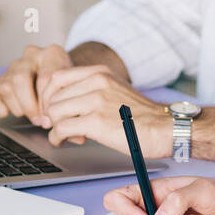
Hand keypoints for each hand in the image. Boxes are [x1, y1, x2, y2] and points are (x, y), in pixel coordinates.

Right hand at [0, 44, 72, 124]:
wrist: (60, 77)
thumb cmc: (67, 86)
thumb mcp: (75, 92)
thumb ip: (75, 111)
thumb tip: (77, 137)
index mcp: (52, 54)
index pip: (46, 77)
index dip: (48, 103)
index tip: (52, 118)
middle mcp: (30, 56)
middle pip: (20, 79)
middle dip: (30, 105)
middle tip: (40, 120)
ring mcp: (13, 67)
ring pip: (6, 88)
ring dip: (19, 108)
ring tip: (32, 115)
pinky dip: (1, 108)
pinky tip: (15, 112)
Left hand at [39, 65, 170, 156]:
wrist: (165, 129)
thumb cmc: (143, 116)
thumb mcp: (116, 90)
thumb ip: (91, 91)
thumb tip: (64, 103)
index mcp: (100, 73)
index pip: (57, 77)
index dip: (49, 96)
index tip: (52, 109)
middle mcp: (97, 82)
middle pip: (54, 96)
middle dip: (52, 114)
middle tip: (58, 125)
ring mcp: (96, 100)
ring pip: (55, 112)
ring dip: (54, 127)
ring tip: (63, 135)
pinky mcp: (96, 122)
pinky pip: (62, 128)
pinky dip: (57, 137)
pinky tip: (63, 141)